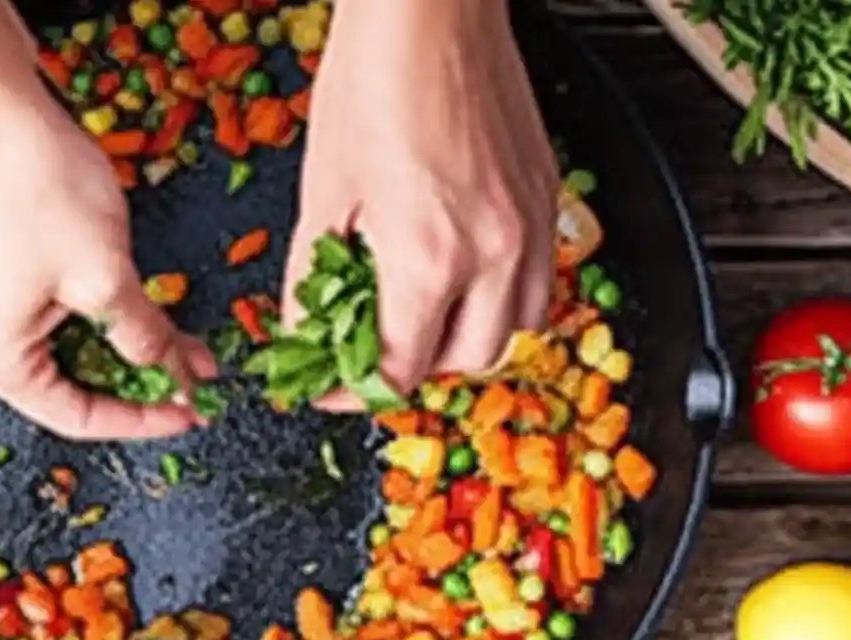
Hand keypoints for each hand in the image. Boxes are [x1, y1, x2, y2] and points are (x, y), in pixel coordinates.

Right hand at [0, 87, 213, 439]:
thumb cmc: (31, 181)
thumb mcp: (105, 275)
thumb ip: (144, 336)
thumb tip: (175, 373)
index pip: (77, 416)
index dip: (142, 419)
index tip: (189, 411)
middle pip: (70, 384)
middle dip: (138, 378)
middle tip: (193, 374)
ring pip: (63, 348)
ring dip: (122, 344)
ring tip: (180, 340)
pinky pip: (46, 315)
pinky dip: (94, 315)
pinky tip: (137, 306)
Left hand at [285, 0, 559, 408]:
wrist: (431, 10)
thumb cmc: (373, 81)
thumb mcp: (322, 189)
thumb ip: (311, 275)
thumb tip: (302, 327)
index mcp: (429, 255)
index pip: (399, 367)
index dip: (355, 392)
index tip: (333, 389)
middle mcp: (494, 251)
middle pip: (465, 363)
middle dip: (414, 371)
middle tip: (372, 354)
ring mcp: (531, 226)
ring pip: (516, 331)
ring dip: (466, 342)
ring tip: (422, 320)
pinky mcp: (547, 199)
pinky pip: (540, 281)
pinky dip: (503, 301)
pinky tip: (466, 277)